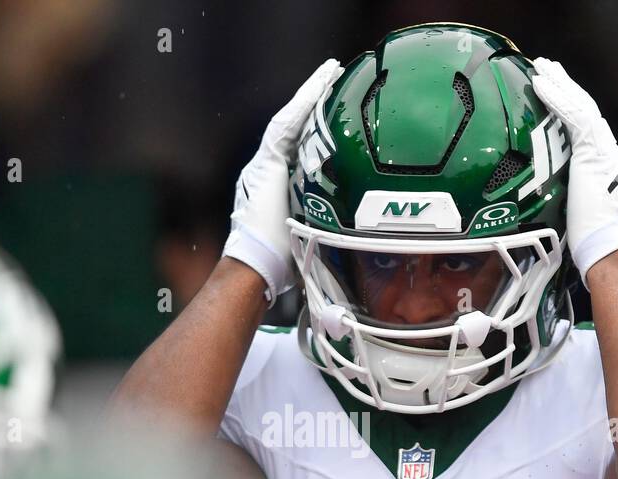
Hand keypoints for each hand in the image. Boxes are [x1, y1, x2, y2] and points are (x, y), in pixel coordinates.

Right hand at [222, 58, 342, 300]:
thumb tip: (361, 226)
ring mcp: (265, 165)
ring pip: (292, 121)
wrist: (257, 266)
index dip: (321, 122)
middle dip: (318, 102)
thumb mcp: (315, 235)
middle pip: (299, 128)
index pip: (306, 144)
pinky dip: (301, 104)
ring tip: (329, 73)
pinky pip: (285, 126)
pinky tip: (317, 85)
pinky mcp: (264, 163)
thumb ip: (329, 220)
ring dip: (311, 94)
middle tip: (337, 78)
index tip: (340, 105)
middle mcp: (272, 170)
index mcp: (284, 184)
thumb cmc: (285, 261)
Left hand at [530, 58, 617, 287]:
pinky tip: (542, 83)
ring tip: (543, 67)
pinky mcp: (595, 154)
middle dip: (569, 90)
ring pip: (583, 108)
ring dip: (561, 85)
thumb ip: (572, 202)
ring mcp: (607, 153)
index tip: (558, 101)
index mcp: (612, 170)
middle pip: (589, 113)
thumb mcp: (580, 218)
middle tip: (551, 69)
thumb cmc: (592, 246)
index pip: (590, 134)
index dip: (573, 114)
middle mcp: (613, 156)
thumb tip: (556, 206)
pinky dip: (557, 98)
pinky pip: (575, 116)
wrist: (608, 251)